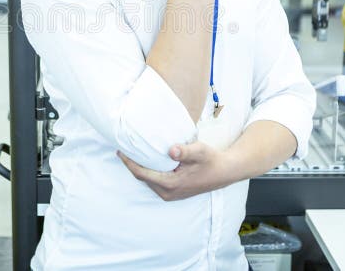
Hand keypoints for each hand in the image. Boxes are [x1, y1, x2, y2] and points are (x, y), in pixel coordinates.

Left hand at [117, 141, 237, 200]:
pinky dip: (148, 172)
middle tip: (123, 149)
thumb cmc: (211, 160)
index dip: (129, 162)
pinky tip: (146, 161)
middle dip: (131, 164)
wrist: (224, 172)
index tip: (120, 151)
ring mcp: (170, 194)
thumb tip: (172, 150)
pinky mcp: (173, 192)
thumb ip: (185, 151)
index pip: (142, 173)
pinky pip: (154, 182)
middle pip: (142, 178)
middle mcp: (168, 192)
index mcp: (170, 184)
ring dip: (139, 168)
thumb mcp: (199, 151)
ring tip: (132, 153)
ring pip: (147, 181)